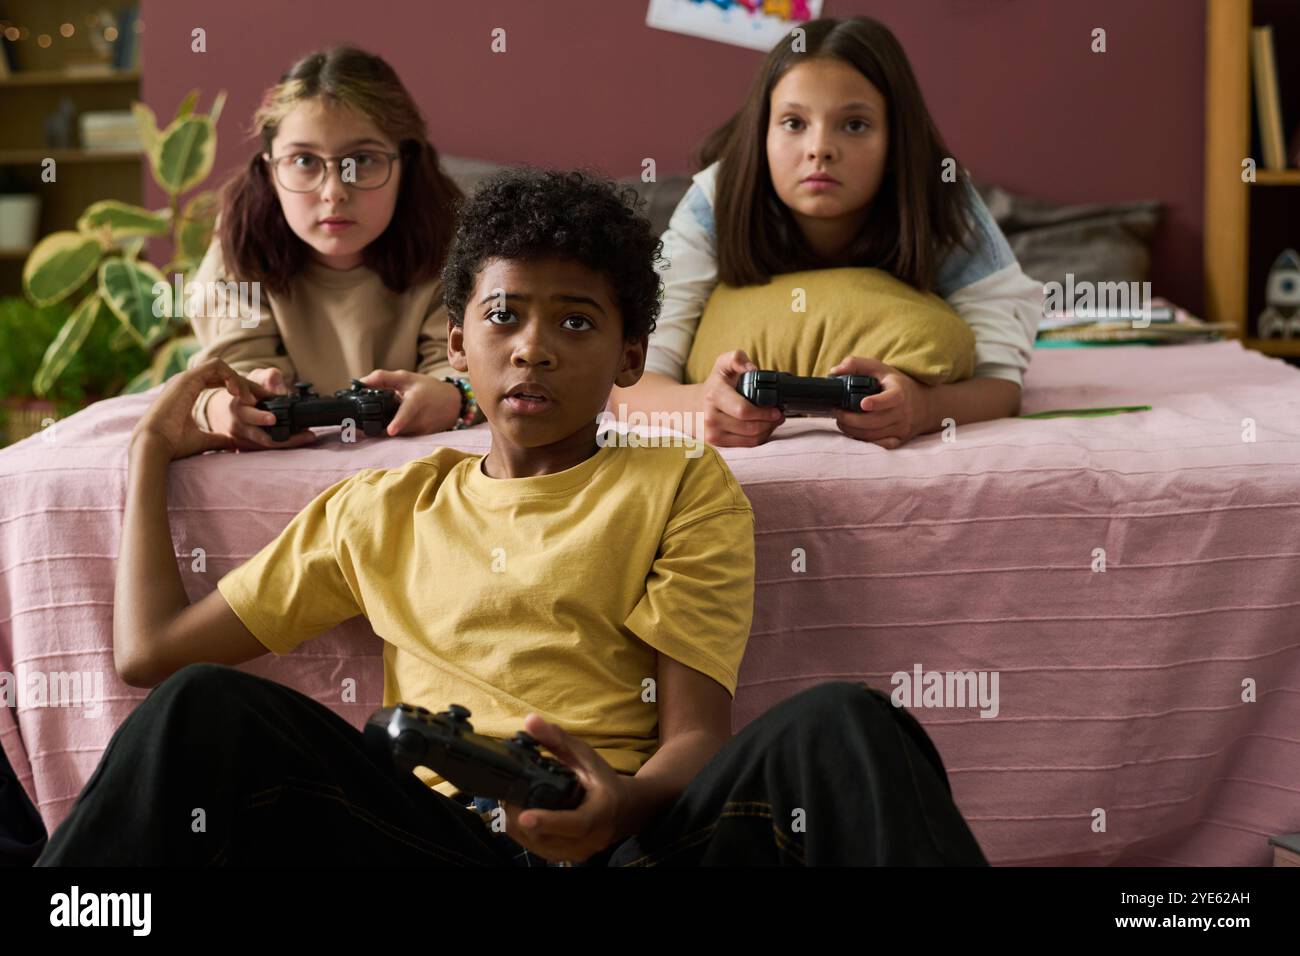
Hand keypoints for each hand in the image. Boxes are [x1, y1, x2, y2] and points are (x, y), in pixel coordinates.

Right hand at [132, 358, 313, 459]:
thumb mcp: (204, 439)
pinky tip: (240, 395)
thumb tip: (233, 443)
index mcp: (188, 393)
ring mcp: (186, 378)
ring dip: (240, 380)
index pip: (217, 381)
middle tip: (264, 397)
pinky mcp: (188, 378)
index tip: (256, 403)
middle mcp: (186, 382)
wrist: (154, 446)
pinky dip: (231, 376)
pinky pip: (216, 366)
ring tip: (252, 399)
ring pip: (221, 366)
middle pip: (222, 372)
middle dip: (244, 382)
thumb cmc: (174, 444)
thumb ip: (218, 437)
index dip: (238, 389)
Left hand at [357, 369, 461, 435]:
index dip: (399, 422)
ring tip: (377, 422)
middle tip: (357, 426)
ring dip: (384, 430)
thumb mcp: (406, 377)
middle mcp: (421, 418)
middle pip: (395, 427)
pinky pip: (403, 437)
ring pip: (398, 434)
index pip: (408, 412)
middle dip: (378, 427)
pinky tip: (393, 425)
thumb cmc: (427, 388)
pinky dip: (395, 433)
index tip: (391, 431)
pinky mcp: (423, 439)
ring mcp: (423, 430)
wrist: (453, 403)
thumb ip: (382, 378)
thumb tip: (360, 383)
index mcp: (417, 400)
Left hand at [499, 714, 631, 863]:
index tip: (525, 816)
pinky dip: (526, 837)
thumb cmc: (605, 780)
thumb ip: (557, 739)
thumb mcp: (585, 756)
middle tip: (506, 798)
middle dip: (521, 820)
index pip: (574, 823)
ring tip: (509, 805)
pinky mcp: (571, 857)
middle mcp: (592, 838)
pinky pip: (542, 852)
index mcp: (600, 813)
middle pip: (549, 839)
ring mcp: (581, 852)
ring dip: (520, 830)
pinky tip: (518, 818)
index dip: (548, 821)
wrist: (627, 809)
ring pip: (541, 849)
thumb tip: (530, 721)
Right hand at [699, 350, 783, 447]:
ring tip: (773, 421)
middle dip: (770, 422)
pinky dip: (759, 438)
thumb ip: (737, 358)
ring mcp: (713, 434)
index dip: (764, 413)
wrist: (693, 406)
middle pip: (750, 427)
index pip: (743, 411)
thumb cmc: (716, 384)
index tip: (777, 409)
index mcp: (714, 396)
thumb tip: (752, 369)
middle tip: (779, 415)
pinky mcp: (717, 445)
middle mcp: (711, 418)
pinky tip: (763, 428)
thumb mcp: (723, 364)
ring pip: (751, 439)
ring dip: (768, 430)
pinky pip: (746, 445)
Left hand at [829, 356, 931, 449]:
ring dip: (852, 430)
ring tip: (841, 421)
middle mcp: (902, 413)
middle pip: (874, 422)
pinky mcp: (898, 441)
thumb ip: (856, 364)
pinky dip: (863, 441)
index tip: (863, 403)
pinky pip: (878, 446)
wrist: (922, 404)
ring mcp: (901, 429)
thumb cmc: (894, 384)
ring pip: (873, 435)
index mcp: (899, 393)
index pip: (891, 399)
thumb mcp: (879, 368)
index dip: (877, 402)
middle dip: (850, 419)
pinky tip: (854, 432)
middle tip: (837, 412)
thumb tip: (835, 372)